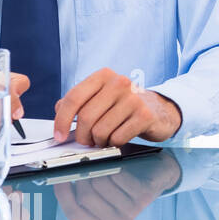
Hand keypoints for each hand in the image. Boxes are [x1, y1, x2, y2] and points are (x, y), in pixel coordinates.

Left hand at [53, 68, 182, 146]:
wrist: (160, 110)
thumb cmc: (125, 105)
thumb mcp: (101, 97)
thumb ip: (79, 100)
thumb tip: (58, 109)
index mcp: (104, 76)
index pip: (74, 98)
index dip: (61, 120)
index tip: (59, 135)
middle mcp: (119, 83)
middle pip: (85, 118)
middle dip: (82, 136)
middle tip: (87, 140)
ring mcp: (134, 98)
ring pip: (100, 130)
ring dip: (99, 141)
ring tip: (105, 138)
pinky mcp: (145, 115)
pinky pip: (117, 137)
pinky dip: (114, 143)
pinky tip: (119, 137)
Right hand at [53, 155, 180, 219]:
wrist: (161, 174)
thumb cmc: (126, 179)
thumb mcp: (101, 187)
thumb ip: (82, 186)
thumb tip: (59, 176)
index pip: (73, 213)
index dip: (63, 194)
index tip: (58, 177)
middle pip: (85, 197)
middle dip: (81, 176)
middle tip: (82, 162)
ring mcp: (131, 211)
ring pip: (100, 184)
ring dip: (98, 168)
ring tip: (101, 161)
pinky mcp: (144, 196)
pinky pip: (119, 176)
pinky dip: (115, 165)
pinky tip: (118, 162)